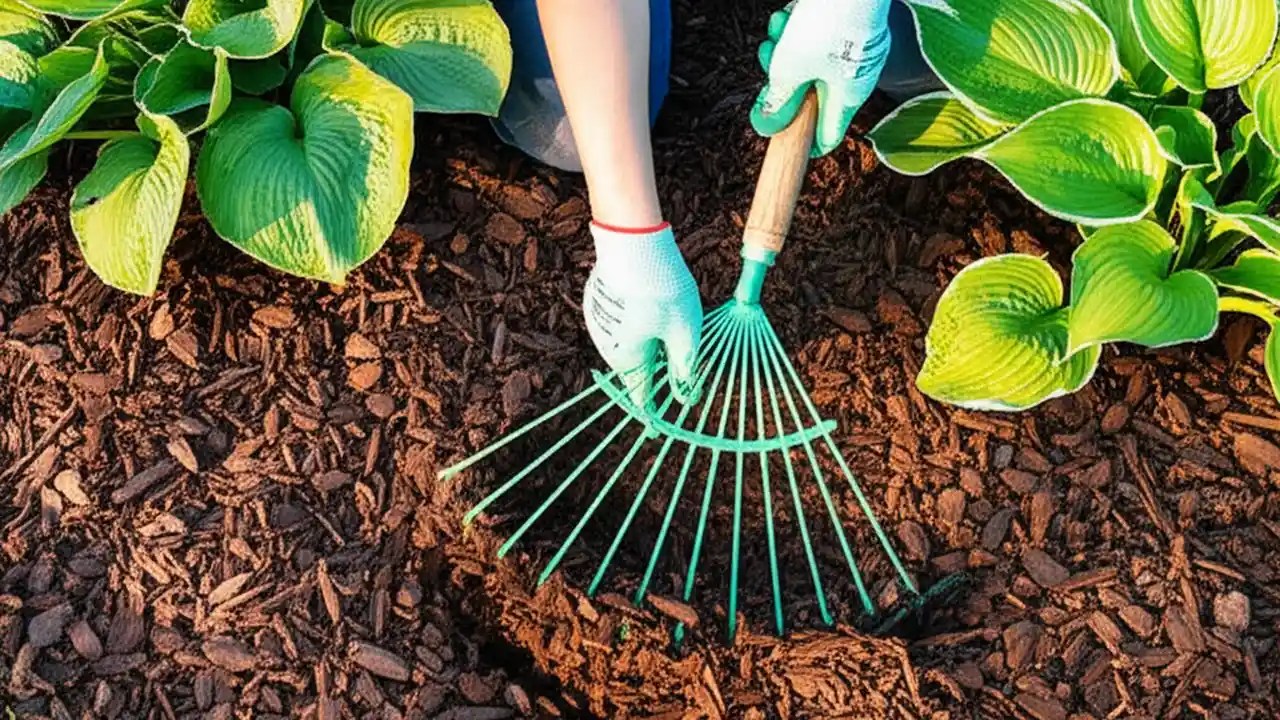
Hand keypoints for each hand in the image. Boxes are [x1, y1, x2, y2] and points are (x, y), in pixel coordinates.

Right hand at [583, 222, 701, 408]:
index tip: (655, 430)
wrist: (632, 240)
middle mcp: (607, 344)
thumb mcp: (685, 332)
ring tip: (670, 307)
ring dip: (650, 332)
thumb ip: (685, 367)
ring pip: (632, 336)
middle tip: (680, 338)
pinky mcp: (600, 296)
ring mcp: (600, 319)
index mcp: (628, 360)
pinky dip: (639, 313)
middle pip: (638, 363)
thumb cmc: (662, 289)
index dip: (652, 413)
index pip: (641, 396)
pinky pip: (623, 315)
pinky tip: (653, 292)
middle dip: (659, 359)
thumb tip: (686, 395)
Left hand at [750, 0, 892, 156]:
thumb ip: (778, 100)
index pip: (828, 136)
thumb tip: (767, 124)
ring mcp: (851, 49)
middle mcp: (855, 75)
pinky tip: (786, 18)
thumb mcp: (789, 69)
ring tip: (776, 33)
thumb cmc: (828, 21)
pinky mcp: (846, 25)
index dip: (803, 142)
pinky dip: (796, 31)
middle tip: (769, 68)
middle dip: (783, 83)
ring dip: (784, 51)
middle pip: (810, 96)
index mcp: (849, 96)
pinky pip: (816, 38)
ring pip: (808, 63)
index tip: (783, 140)